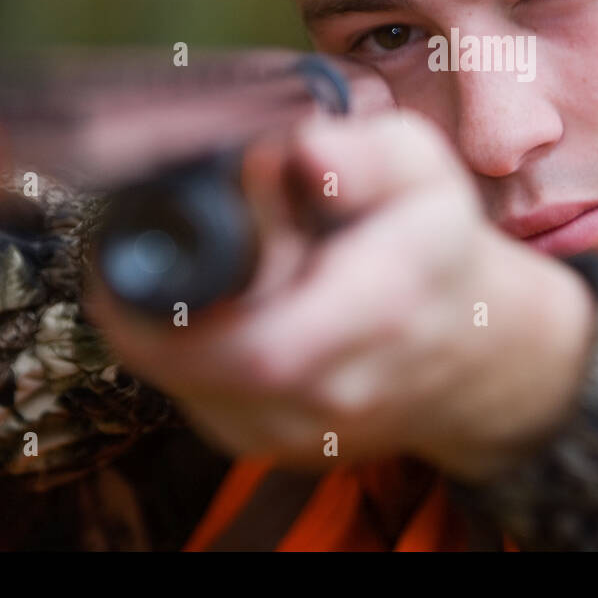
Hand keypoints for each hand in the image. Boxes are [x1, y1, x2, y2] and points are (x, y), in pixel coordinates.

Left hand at [82, 110, 597, 482]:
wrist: (471, 345)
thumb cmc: (434, 242)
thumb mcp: (420, 169)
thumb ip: (365, 154)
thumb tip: (304, 151)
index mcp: (383, 308)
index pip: (257, 346)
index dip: (171, 308)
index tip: (127, 247)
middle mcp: (341, 390)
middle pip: (200, 366)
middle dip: (158, 301)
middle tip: (162, 240)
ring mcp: (302, 433)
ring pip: (185, 384)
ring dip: (167, 325)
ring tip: (195, 268)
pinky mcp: (271, 447)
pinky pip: (194, 398)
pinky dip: (179, 350)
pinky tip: (203, 305)